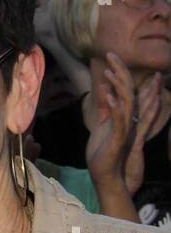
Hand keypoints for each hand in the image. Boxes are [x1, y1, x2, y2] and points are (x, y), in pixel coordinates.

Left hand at [86, 53, 157, 216]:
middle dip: (121, 71)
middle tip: (112, 53)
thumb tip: (106, 100)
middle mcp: (128, 120)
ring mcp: (126, 129)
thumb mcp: (103, 131)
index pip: (124, 89)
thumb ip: (108, 115)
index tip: (110, 55)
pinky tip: (109, 97)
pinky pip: (120, 122)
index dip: (119, 72)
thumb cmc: (105, 157)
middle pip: (129, 90)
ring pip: (128, 102)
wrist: (108, 179)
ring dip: (118, 86)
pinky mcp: (120, 140)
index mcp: (123, 116)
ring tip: (108, 71)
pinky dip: (115, 108)